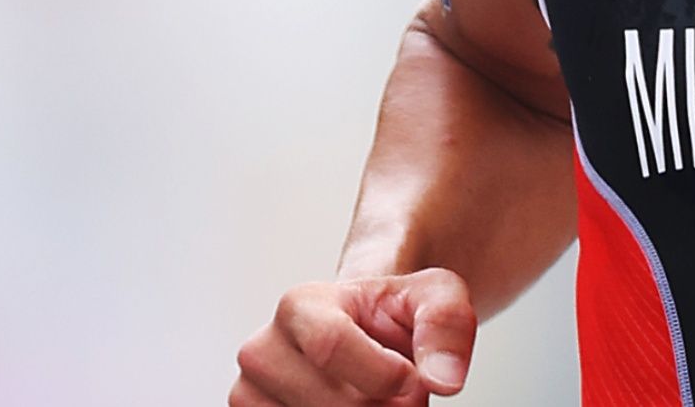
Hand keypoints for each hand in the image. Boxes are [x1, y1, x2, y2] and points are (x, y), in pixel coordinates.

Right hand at [232, 268, 475, 405]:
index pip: (331, 346)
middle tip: (399, 395)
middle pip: (332, 405)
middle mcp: (263, 349)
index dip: (383, 374)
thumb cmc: (393, 314)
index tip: (411, 378)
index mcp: (300, 306)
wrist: (367, 335)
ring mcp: (249, 393)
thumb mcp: (435, 297)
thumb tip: (442, 379)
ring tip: (374, 400)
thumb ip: (445, 324)